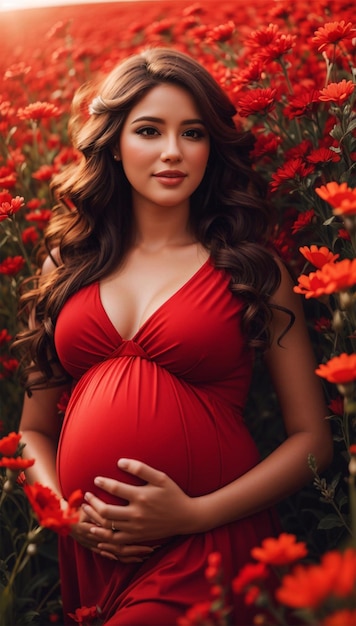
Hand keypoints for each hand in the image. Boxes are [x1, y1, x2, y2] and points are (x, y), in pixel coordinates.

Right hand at [69, 501, 152, 562]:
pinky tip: (136, 558)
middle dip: (137, 549)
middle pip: (120, 549)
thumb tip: (112, 494)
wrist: (62, 517)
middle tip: (153, 547)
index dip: (133, 540)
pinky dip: (124, 558)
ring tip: (148, 553)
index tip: (148, 537)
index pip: (118, 539)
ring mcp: (97, 545)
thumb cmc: (77, 506)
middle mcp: (98, 540)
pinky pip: (113, 556)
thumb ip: (97, 504)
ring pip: (117, 554)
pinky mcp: (97, 548)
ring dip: (133, 554)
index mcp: (96, 529)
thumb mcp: (85, 504)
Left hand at [82, 459, 196, 552]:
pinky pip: (115, 540)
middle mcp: (137, 514)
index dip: (103, 483)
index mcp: (141, 497)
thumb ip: (140, 468)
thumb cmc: (172, 494)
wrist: (186, 517)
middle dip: (93, 503)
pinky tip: (94, 529)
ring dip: (94, 517)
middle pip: (107, 511)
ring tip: (85, 510)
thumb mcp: (160, 477)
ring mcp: (136, 528)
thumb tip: (120, 461)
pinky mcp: (137, 537)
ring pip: (108, 526)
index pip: (116, 488)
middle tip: (86, 495)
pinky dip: (102, 536)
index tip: (96, 479)